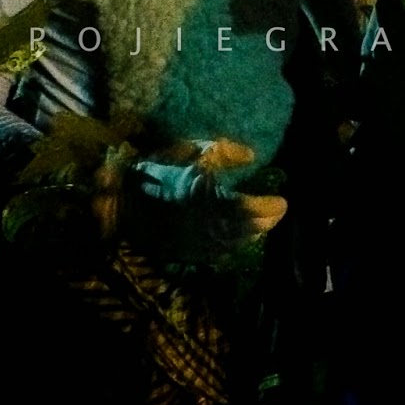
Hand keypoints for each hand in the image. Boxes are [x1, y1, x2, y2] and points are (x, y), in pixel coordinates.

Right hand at [125, 138, 286, 260]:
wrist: (121, 201)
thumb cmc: (158, 169)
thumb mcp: (190, 150)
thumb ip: (223, 152)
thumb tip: (252, 157)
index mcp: (210, 199)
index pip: (251, 208)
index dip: (271, 207)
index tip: (282, 200)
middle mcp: (208, 225)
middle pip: (248, 229)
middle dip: (266, 222)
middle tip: (276, 213)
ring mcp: (197, 243)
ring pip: (235, 244)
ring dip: (252, 235)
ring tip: (261, 224)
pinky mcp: (187, 252)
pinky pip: (218, 253)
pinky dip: (233, 245)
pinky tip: (236, 238)